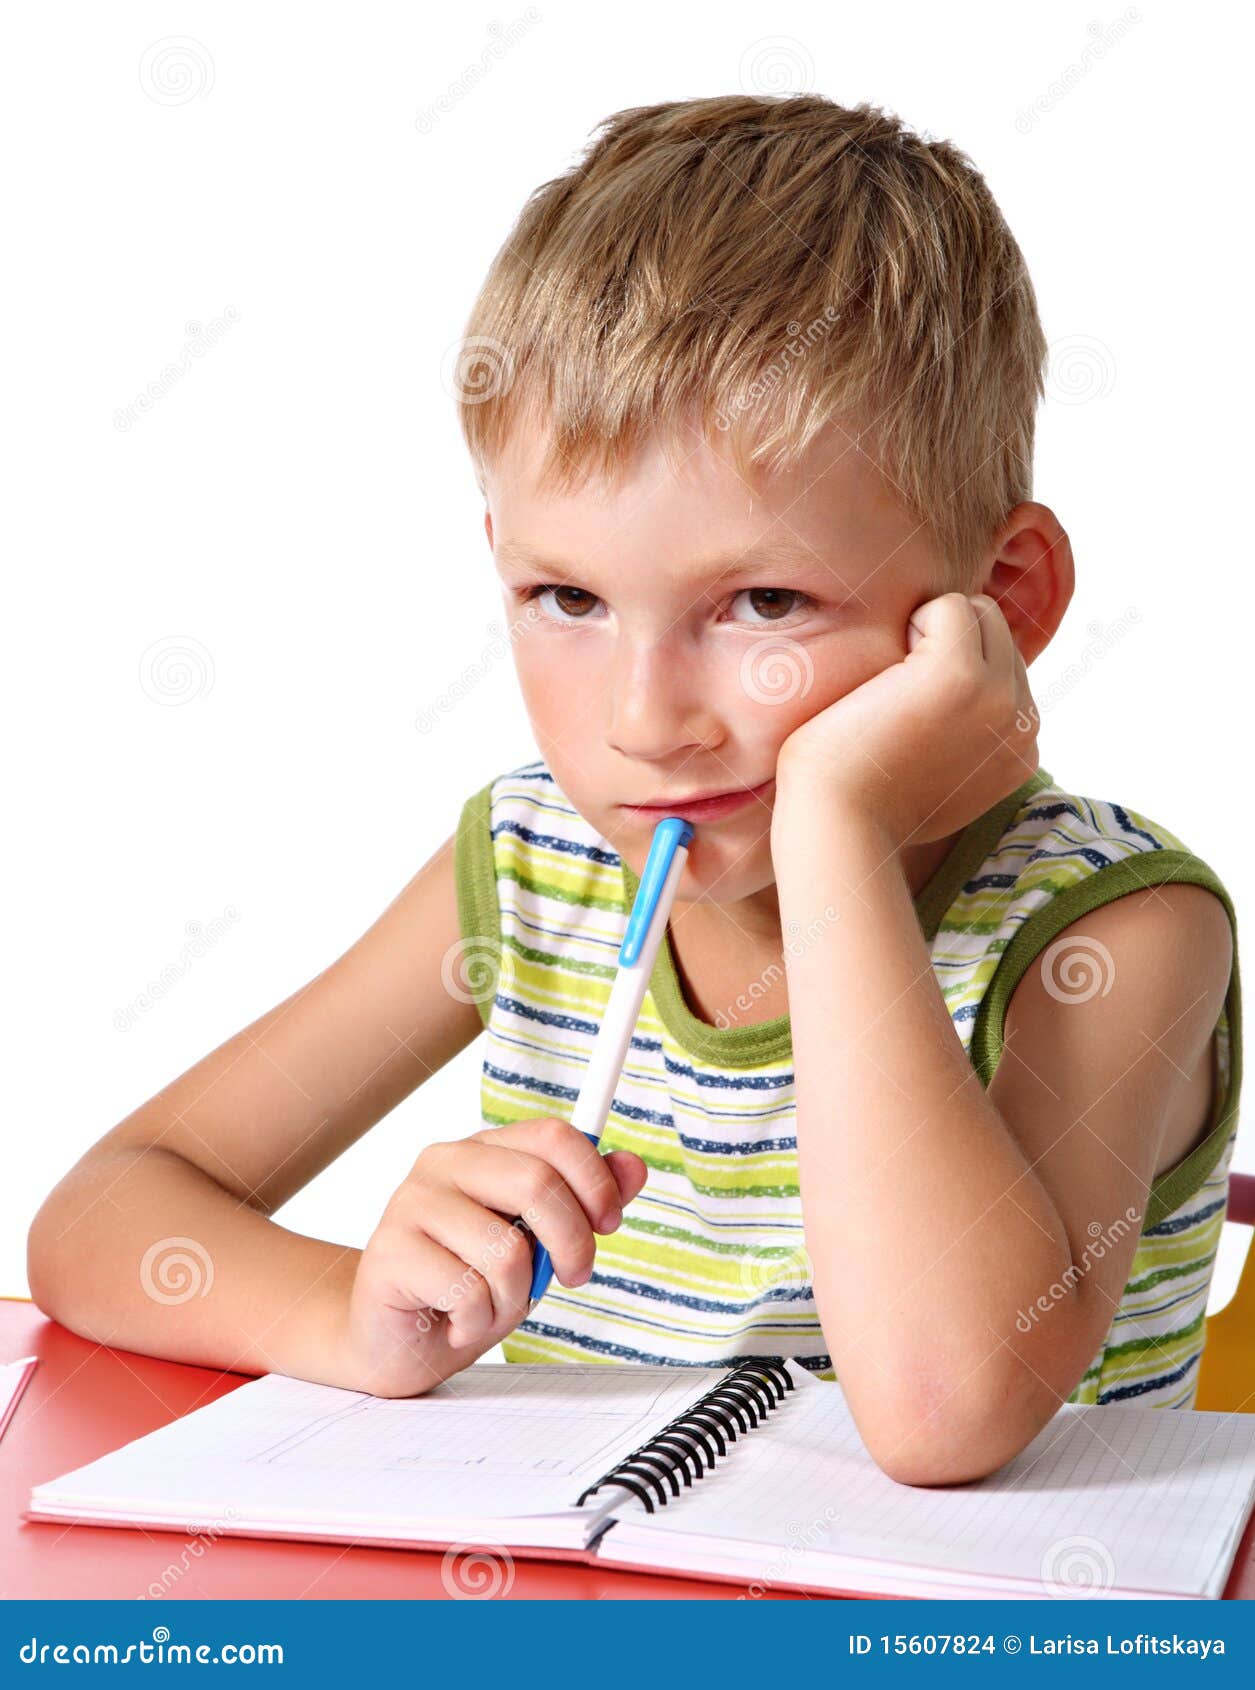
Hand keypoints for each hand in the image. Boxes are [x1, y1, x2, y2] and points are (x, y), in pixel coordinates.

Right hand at [339, 1118, 647, 1395]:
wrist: (397, 1342)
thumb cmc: (470, 1287)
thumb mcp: (538, 1247)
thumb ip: (582, 1206)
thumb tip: (632, 1166)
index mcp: (484, 1151)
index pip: (553, 1136)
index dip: (595, 1180)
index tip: (609, 1224)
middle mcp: (444, 1163)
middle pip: (537, 1183)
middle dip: (571, 1243)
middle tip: (571, 1277)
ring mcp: (411, 1203)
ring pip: (506, 1250)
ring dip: (514, 1298)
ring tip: (490, 1306)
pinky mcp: (390, 1251)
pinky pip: (469, 1291)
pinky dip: (477, 1321)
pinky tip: (456, 1321)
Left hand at [775, 592, 1039, 849]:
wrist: (838, 825)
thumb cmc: (864, 801)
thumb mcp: (936, 774)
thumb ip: (967, 737)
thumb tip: (958, 700)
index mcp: (1023, 751)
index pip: (1004, 669)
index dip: (950, 671)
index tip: (911, 719)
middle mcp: (1023, 724)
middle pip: (997, 633)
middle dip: (944, 644)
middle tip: (896, 698)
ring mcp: (1000, 698)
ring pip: (980, 614)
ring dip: (928, 632)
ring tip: (893, 689)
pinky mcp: (962, 675)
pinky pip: (951, 605)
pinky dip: (911, 621)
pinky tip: (886, 676)